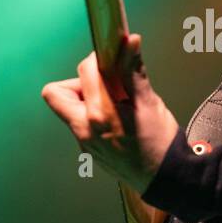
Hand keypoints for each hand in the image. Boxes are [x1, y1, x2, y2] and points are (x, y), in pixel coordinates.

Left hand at [41, 33, 179, 193]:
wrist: (165, 179)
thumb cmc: (160, 145)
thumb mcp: (149, 103)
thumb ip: (134, 71)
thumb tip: (130, 43)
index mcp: (99, 114)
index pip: (85, 71)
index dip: (98, 59)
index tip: (111, 58)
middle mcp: (84, 129)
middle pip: (55, 92)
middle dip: (77, 82)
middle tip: (103, 84)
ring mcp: (83, 142)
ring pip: (68, 109)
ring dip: (86, 99)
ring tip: (115, 103)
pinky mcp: (88, 149)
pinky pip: (79, 124)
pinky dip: (92, 115)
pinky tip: (117, 119)